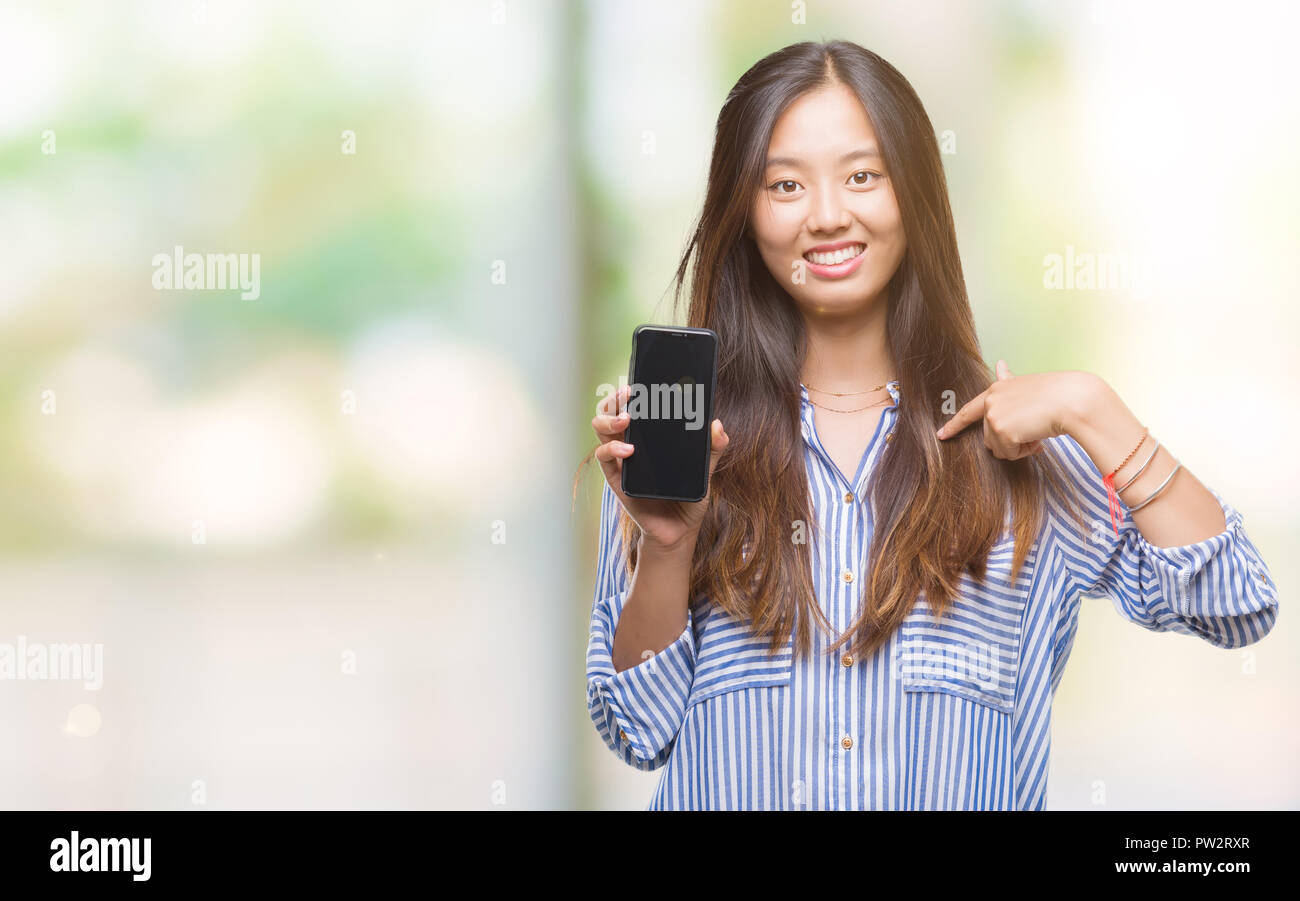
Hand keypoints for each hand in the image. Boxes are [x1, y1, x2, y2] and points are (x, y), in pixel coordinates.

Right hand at [591, 384, 729, 551]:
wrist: (679, 531)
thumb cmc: (689, 496)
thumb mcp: (706, 470)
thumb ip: (714, 447)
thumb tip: (716, 424)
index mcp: (649, 434)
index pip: (634, 404)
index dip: (631, 389)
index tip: (640, 379)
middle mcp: (631, 440)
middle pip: (611, 409)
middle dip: (615, 397)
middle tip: (629, 393)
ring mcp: (621, 458)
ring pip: (601, 427)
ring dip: (609, 418)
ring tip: (627, 419)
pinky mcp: (615, 477)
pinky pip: (603, 456)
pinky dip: (613, 449)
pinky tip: (629, 450)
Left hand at [934, 361, 1089, 459]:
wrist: (1072, 400)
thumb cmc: (1057, 394)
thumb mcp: (1027, 387)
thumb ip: (1009, 384)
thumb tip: (1000, 364)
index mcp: (996, 390)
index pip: (970, 411)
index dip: (955, 425)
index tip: (941, 435)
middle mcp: (990, 401)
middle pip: (990, 438)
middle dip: (1010, 441)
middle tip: (1033, 431)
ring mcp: (994, 415)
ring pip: (999, 448)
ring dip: (1019, 447)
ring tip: (1036, 431)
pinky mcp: (1001, 431)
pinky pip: (1010, 455)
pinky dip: (1025, 452)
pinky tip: (1037, 437)